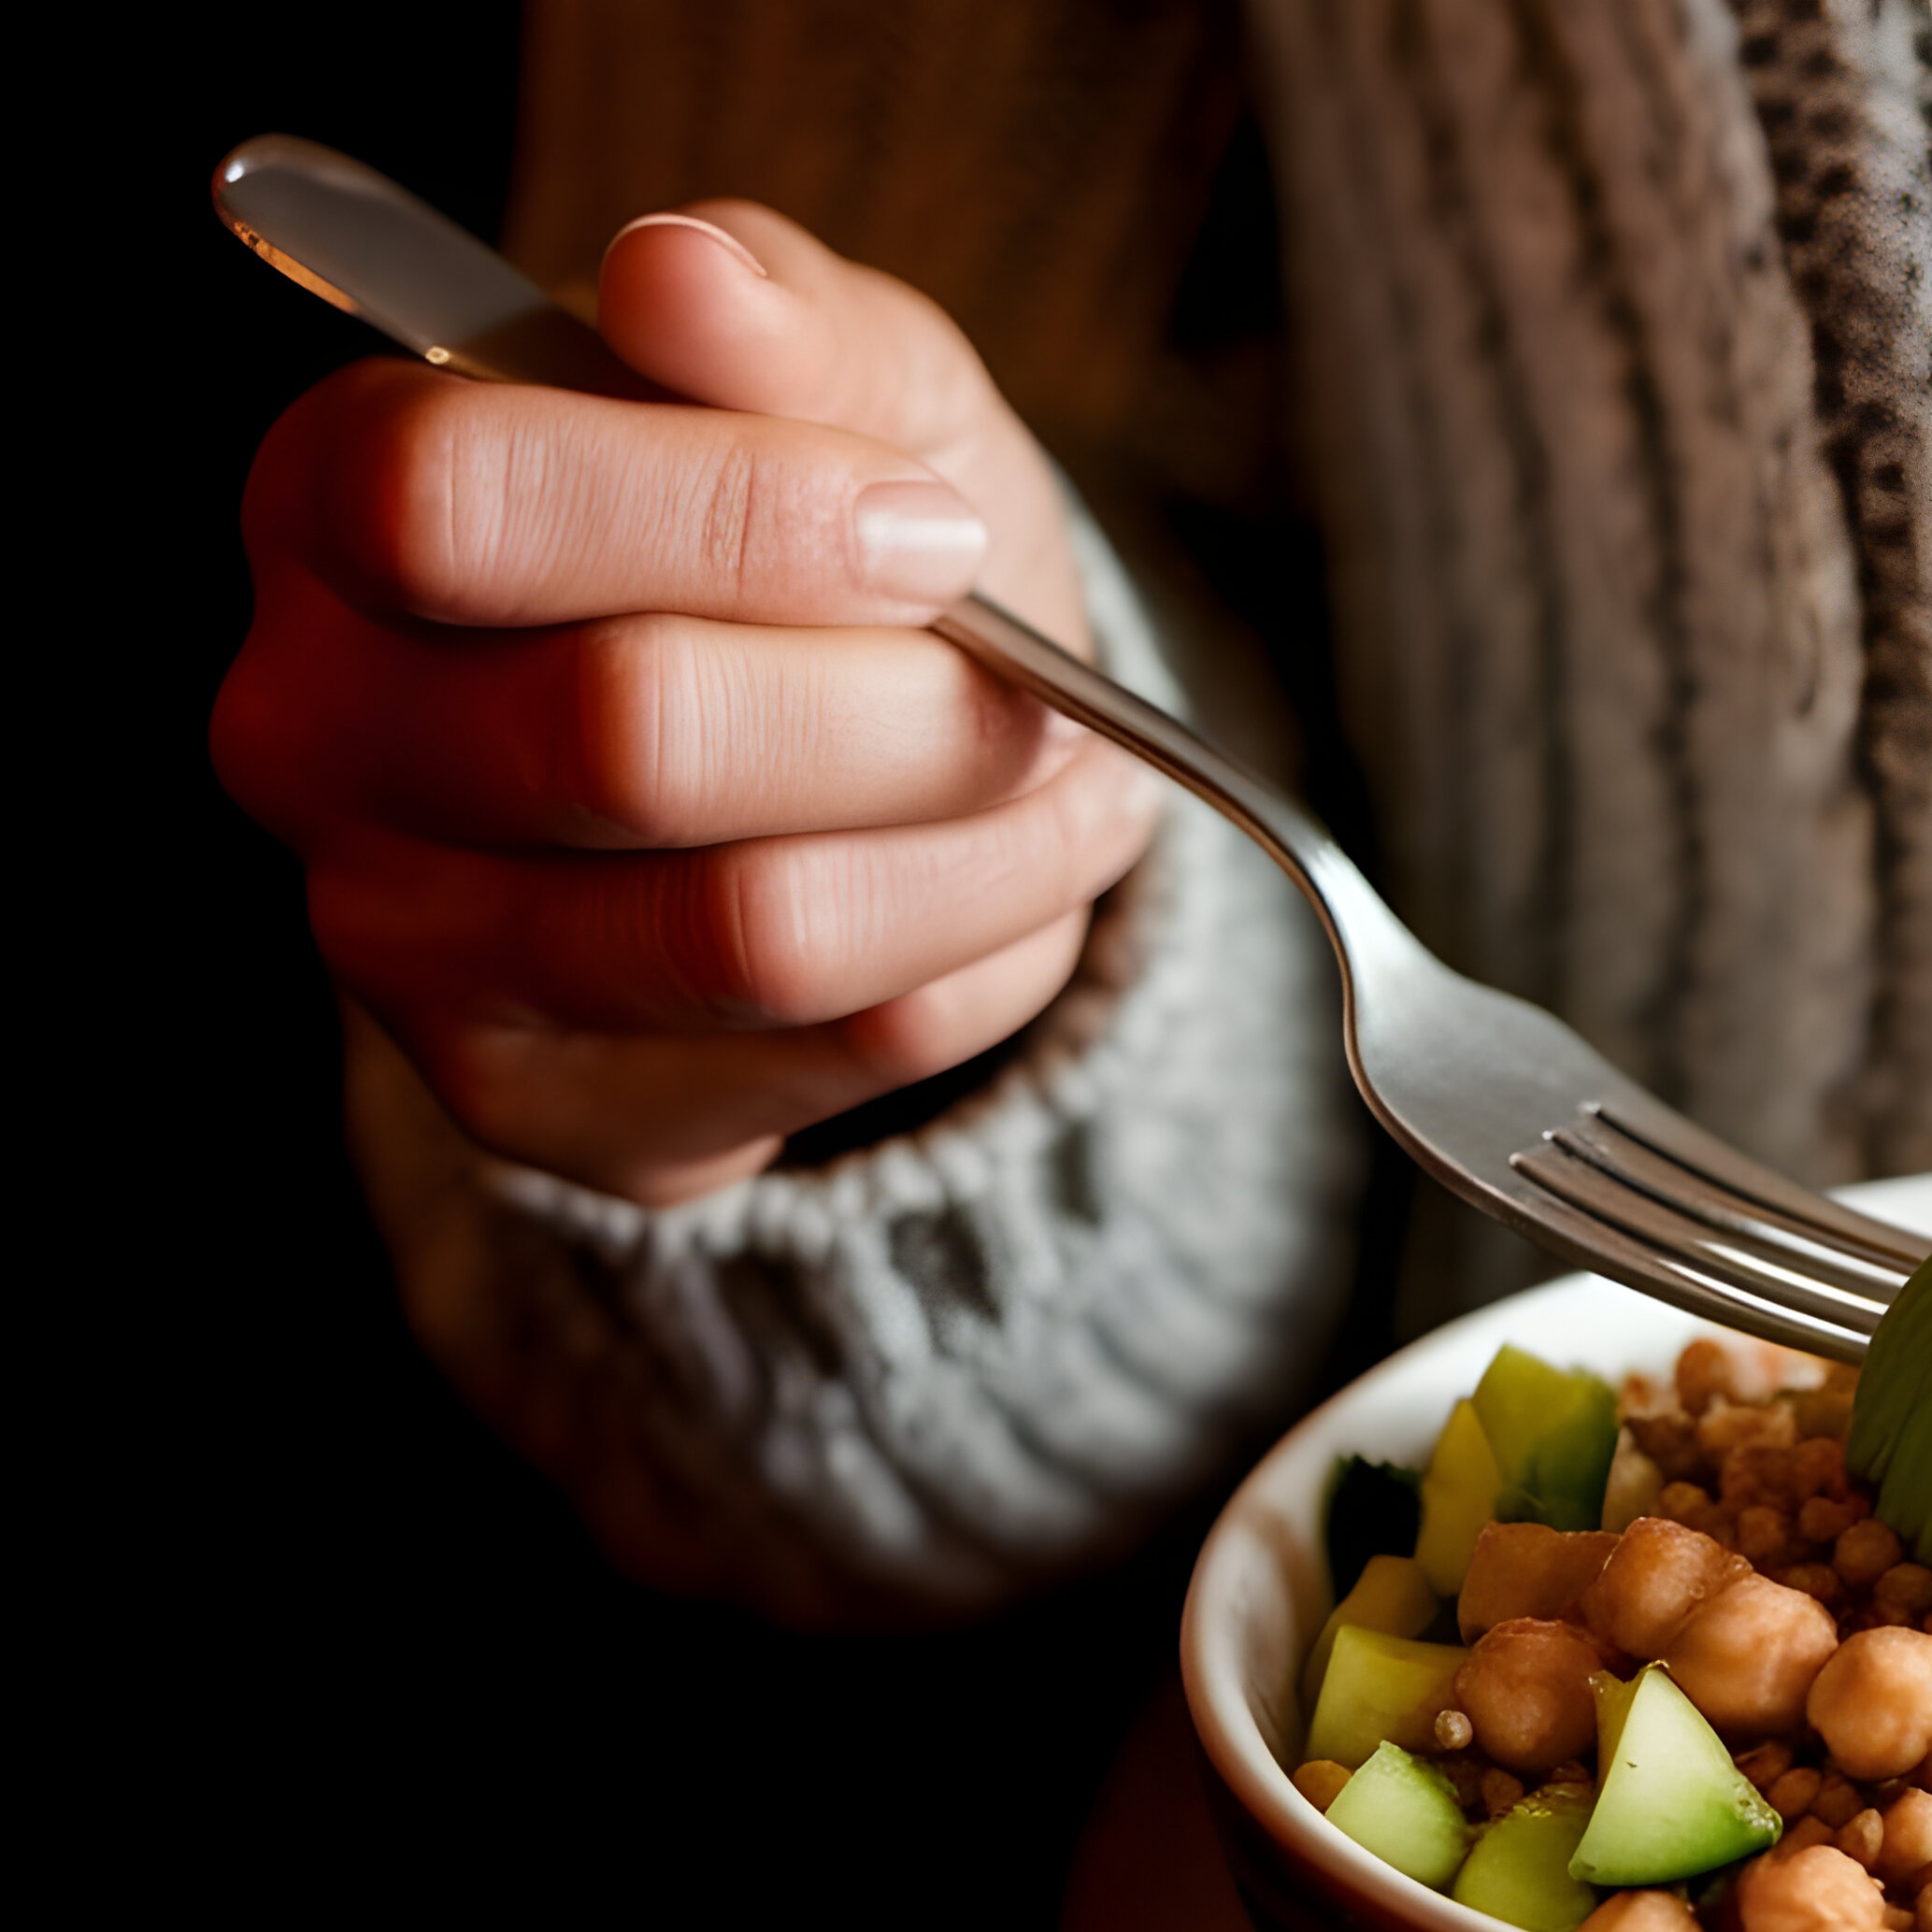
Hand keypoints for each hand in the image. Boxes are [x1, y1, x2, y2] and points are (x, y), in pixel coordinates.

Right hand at [215, 205, 1141, 1204]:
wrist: (865, 749)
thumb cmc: (834, 528)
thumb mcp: (852, 383)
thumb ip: (782, 320)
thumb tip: (682, 273)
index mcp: (334, 498)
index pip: (455, 499)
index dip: (734, 517)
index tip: (927, 527)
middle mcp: (312, 732)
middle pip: (627, 735)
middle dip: (907, 711)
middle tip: (1037, 686)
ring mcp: (401, 943)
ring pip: (752, 930)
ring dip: (977, 854)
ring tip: (1066, 784)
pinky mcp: (535, 1104)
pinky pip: (830, 1055)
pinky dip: (979, 958)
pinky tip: (995, 882)